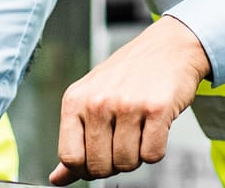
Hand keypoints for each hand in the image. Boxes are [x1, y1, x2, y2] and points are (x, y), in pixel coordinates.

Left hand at [49, 15, 209, 183]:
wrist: (167, 49)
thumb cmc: (126, 77)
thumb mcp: (90, 101)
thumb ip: (74, 141)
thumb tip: (57, 179)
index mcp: (75, 100)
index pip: (70, 157)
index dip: (85, 168)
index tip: (97, 158)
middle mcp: (98, 101)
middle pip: (99, 166)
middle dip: (113, 164)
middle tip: (122, 141)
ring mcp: (127, 105)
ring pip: (127, 163)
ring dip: (135, 156)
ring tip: (138, 130)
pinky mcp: (157, 109)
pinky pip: (153, 156)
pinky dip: (155, 150)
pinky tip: (153, 127)